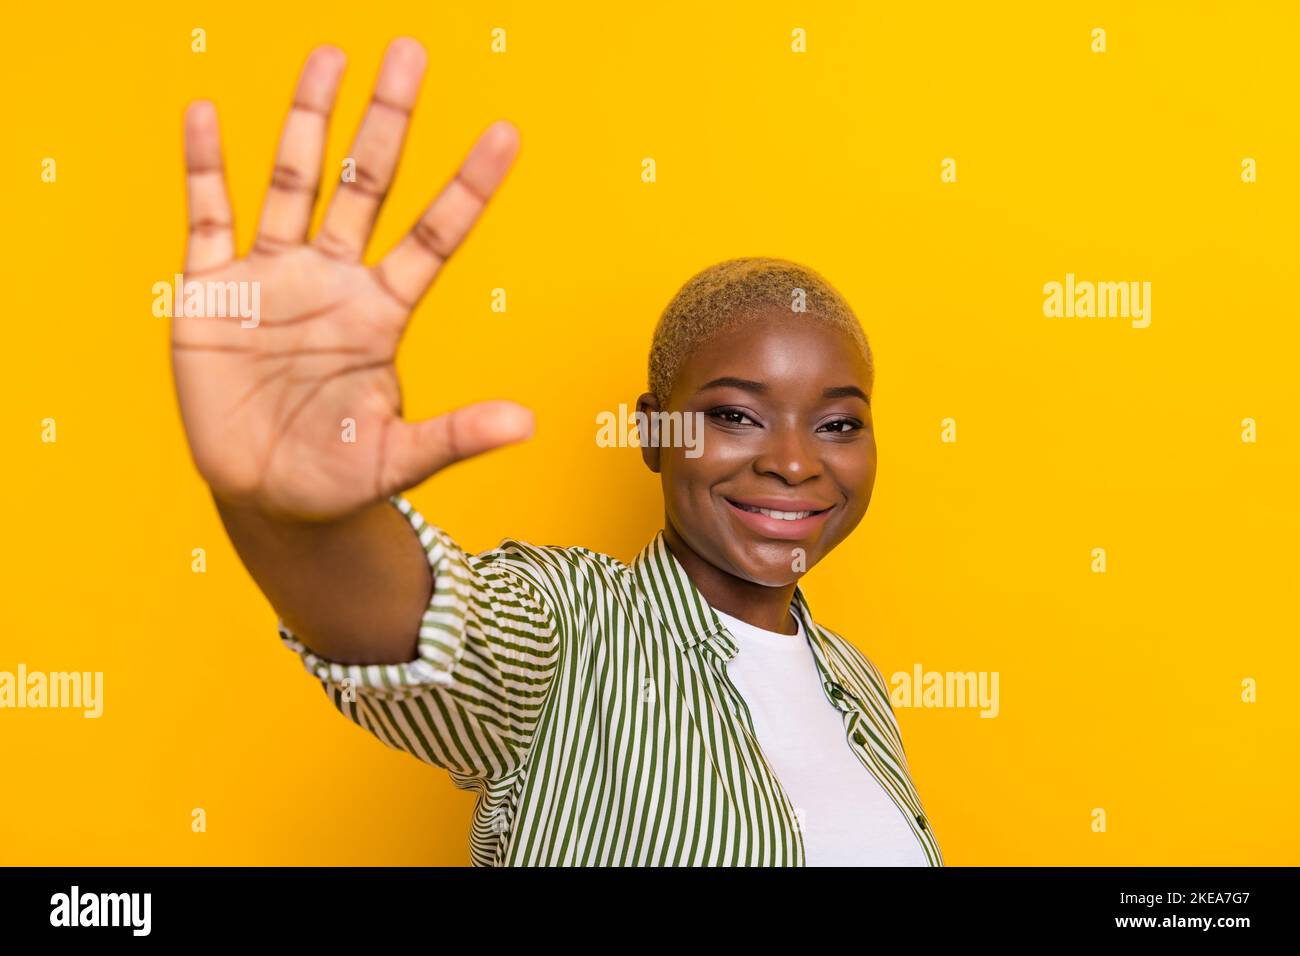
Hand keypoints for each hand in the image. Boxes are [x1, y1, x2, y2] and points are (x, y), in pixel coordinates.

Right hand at [172, 38, 531, 520]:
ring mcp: (273, 279)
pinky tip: (207, 115)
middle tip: (410, 51)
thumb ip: (455, 436)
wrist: (267, 496)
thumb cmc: (339, 476)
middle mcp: (334, 281)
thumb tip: (528, 423)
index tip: (506, 134)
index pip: (435, 237)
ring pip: (294, 182)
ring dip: (309, 121)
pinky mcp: (213, 293)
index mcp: (382, 312)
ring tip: (329, 56)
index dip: (468, 187)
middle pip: (366, 184)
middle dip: (387, 120)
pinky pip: (208, 219)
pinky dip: (205, 169)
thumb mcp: (399, 460)